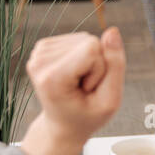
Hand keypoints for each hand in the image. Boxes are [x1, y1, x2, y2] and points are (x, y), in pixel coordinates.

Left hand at [20, 29, 125, 154]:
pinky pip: (78, 38)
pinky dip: (82, 56)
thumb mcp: (111, 100)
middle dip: (95, 65)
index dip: (100, 70)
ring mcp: (38, 52)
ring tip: (78, 83)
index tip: (87, 90)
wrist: (63, 123)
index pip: (92, 48)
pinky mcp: (44, 45)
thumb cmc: (87, 116)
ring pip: (85, 38)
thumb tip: (112, 31)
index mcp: (51, 77)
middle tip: (83, 88)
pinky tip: (74, 74)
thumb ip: (116, 66)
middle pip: (89, 41)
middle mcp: (39, 60)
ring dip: (89, 61)